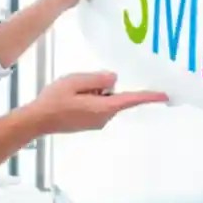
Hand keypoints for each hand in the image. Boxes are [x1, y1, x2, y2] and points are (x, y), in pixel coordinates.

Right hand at [27, 72, 166, 134]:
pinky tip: (71, 99)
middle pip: (114, 95)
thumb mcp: (75, 81)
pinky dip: (88, 98)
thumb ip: (97, 79)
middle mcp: (104, 118)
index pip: (131, 100)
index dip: (149, 97)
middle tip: (80, 85)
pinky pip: (97, 105)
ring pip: (105, 99)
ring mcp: (97, 122)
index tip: (165, 96)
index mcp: (103, 108)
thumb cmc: (54, 101)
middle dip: (101, 86)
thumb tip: (114, 79)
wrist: (37, 120)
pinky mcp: (90, 123)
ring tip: (72, 92)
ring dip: (93, 92)